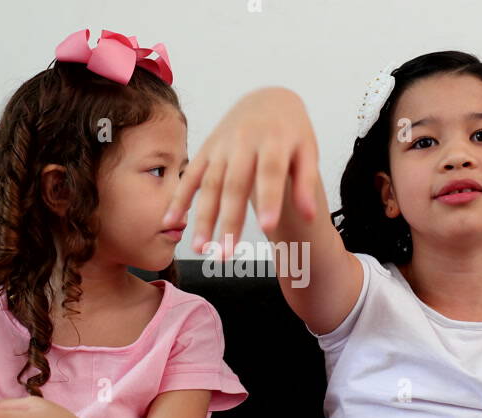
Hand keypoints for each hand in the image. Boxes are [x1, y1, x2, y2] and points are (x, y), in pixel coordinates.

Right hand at [161, 87, 318, 258]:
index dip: (270, 199)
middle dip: (229, 221)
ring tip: (200, 248)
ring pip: (210, 185)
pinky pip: (190, 175)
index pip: (271, 173)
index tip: (268, 227)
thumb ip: (307, 183)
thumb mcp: (307, 150)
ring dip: (202, 217)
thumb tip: (310, 216)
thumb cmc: (291, 131)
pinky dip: (179, 197)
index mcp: (274, 141)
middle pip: (235, 185)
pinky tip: (171, 220)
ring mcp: (221, 146)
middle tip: (225, 254)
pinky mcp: (206, 149)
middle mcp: (244, 142)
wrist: (267, 99)